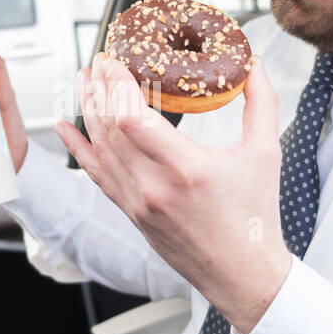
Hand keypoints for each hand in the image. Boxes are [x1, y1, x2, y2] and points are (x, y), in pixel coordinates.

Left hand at [55, 52, 291, 333]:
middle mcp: (153, 187)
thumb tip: (254, 63)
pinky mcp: (132, 213)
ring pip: (99, 149)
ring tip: (85, 81)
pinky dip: (79, 149)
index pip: (132, 117)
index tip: (112, 59)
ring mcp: (138, 202)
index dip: (115, 84)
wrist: (242, 275)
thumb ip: (262, 102)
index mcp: (185, 169)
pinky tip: (66, 128)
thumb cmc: (255, 217)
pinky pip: (97, 175)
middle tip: (99, 60)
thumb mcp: (266, 153)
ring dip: (88, 110)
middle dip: (100, 88)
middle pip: (109, 127)